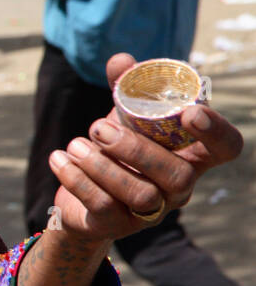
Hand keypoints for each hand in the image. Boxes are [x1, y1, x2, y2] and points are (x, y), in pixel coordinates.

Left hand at [48, 53, 243, 240]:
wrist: (80, 192)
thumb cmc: (115, 147)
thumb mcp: (122, 116)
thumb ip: (126, 88)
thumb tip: (122, 60)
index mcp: (191, 155)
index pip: (226, 147)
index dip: (215, 131)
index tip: (188, 111)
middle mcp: (179, 187)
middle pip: (177, 175)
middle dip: (137, 149)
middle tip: (98, 128)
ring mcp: (151, 211)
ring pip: (141, 195)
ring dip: (103, 166)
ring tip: (74, 144)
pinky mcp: (117, 225)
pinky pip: (103, 207)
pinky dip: (77, 180)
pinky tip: (59, 158)